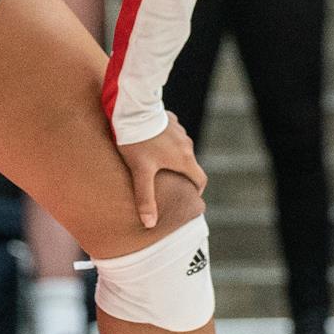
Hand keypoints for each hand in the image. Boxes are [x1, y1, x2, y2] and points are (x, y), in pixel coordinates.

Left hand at [116, 114, 205, 229]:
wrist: (133, 108)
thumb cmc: (137, 141)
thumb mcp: (140, 172)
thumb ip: (145, 198)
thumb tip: (150, 224)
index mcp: (184, 159)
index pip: (200, 180)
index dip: (195, 191)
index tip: (186, 197)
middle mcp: (187, 145)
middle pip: (190, 165)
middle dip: (182, 176)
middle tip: (169, 184)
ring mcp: (180, 131)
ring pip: (181, 150)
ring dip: (174, 158)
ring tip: (157, 165)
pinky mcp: (171, 120)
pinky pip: (172, 136)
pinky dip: (167, 143)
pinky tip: (151, 144)